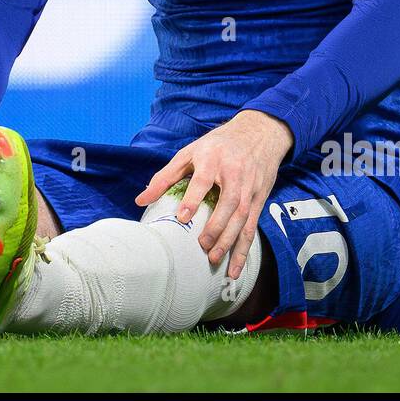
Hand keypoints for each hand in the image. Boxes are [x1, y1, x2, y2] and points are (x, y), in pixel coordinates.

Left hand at [134, 109, 292, 278]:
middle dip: (216, 227)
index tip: (182, 217)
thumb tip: (140, 200)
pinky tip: (236, 268)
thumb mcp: (190, 153)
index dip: (193, 198)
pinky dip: (244, 249)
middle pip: (228, 203)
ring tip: (214, 259)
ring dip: (230, 241)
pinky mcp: (259, 199)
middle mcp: (234, 174)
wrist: (259, 133)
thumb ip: (165, 176)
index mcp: (213, 159)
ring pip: (242, 218)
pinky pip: (252, 227)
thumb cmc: (218, 144)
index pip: (204, 180)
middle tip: (201, 246)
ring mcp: (249, 188)